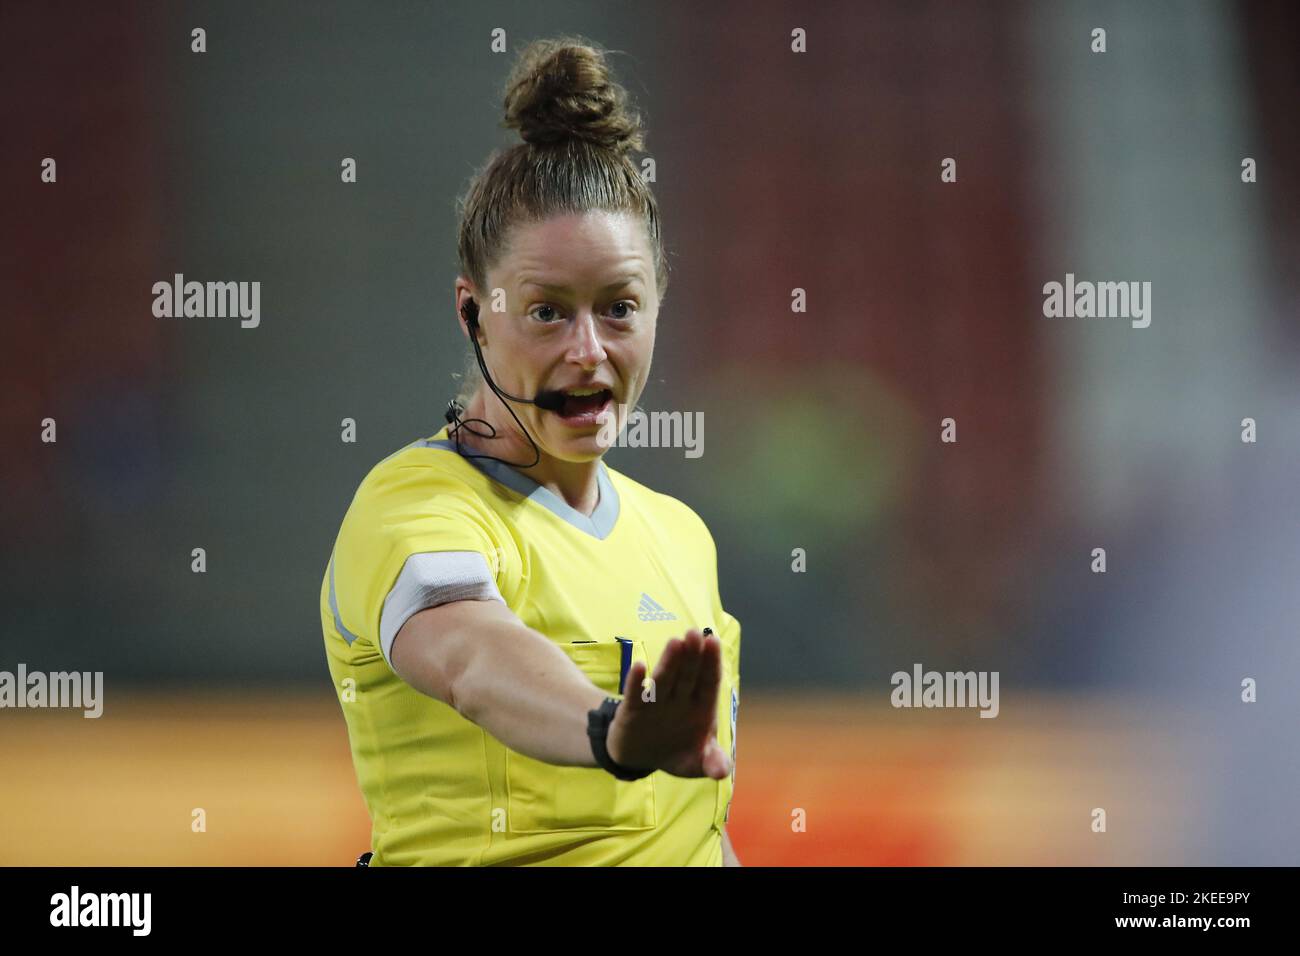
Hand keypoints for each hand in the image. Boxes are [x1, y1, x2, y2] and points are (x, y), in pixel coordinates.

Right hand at [605, 628, 730, 779]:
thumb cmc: (675, 751)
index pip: (708, 681)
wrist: (640, 755)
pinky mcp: (633, 711)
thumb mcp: (695, 763)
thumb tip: (723, 770)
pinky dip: (637, 682)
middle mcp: (679, 699)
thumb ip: (711, 762)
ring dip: (670, 662)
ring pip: (665, 679)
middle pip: (688, 675)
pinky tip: (639, 666)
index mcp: (700, 706)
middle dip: (692, 655)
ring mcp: (656, 703)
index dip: (711, 662)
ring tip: (675, 642)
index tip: (714, 642)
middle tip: (696, 633)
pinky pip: (636, 695)